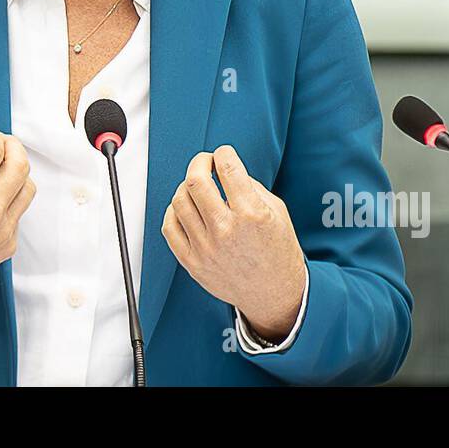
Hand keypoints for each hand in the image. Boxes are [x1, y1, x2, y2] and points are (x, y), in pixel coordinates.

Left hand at [161, 144, 307, 341]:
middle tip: (205, 163)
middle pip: (195, 181)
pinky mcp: (192, 263)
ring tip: (197, 188)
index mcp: (251, 214)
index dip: (223, 153)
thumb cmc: (278, 251)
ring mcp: (206, 248)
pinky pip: (169, 227)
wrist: (274, 294)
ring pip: (179, 202)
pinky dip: (174, 212)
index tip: (223, 155)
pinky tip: (186, 208)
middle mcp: (226, 230)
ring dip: (186, 187)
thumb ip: (249, 187)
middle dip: (199, 163)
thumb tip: (222, 168)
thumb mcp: (276, 211)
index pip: (227, 167)